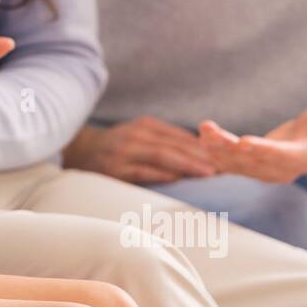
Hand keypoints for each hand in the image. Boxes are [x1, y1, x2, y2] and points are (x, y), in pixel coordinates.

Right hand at [62, 117, 217, 184]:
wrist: (79, 151)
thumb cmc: (118, 147)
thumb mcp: (141, 136)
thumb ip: (167, 142)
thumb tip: (204, 154)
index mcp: (147, 126)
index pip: (181, 136)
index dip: (205, 146)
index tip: (227, 157)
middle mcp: (136, 135)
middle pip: (175, 144)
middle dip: (201, 156)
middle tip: (225, 167)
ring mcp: (124, 151)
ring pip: (162, 156)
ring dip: (187, 165)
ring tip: (209, 174)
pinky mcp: (114, 169)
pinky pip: (143, 172)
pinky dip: (163, 175)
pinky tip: (179, 180)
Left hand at [198, 96, 306, 183]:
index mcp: (301, 159)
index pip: (281, 158)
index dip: (262, 152)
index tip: (244, 143)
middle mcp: (279, 170)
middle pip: (252, 162)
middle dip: (230, 149)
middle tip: (211, 133)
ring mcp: (262, 170)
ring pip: (236, 163)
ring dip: (217, 148)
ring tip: (204, 130)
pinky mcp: (250, 166)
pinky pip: (230, 162)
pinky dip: (215, 151)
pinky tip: (202, 136)